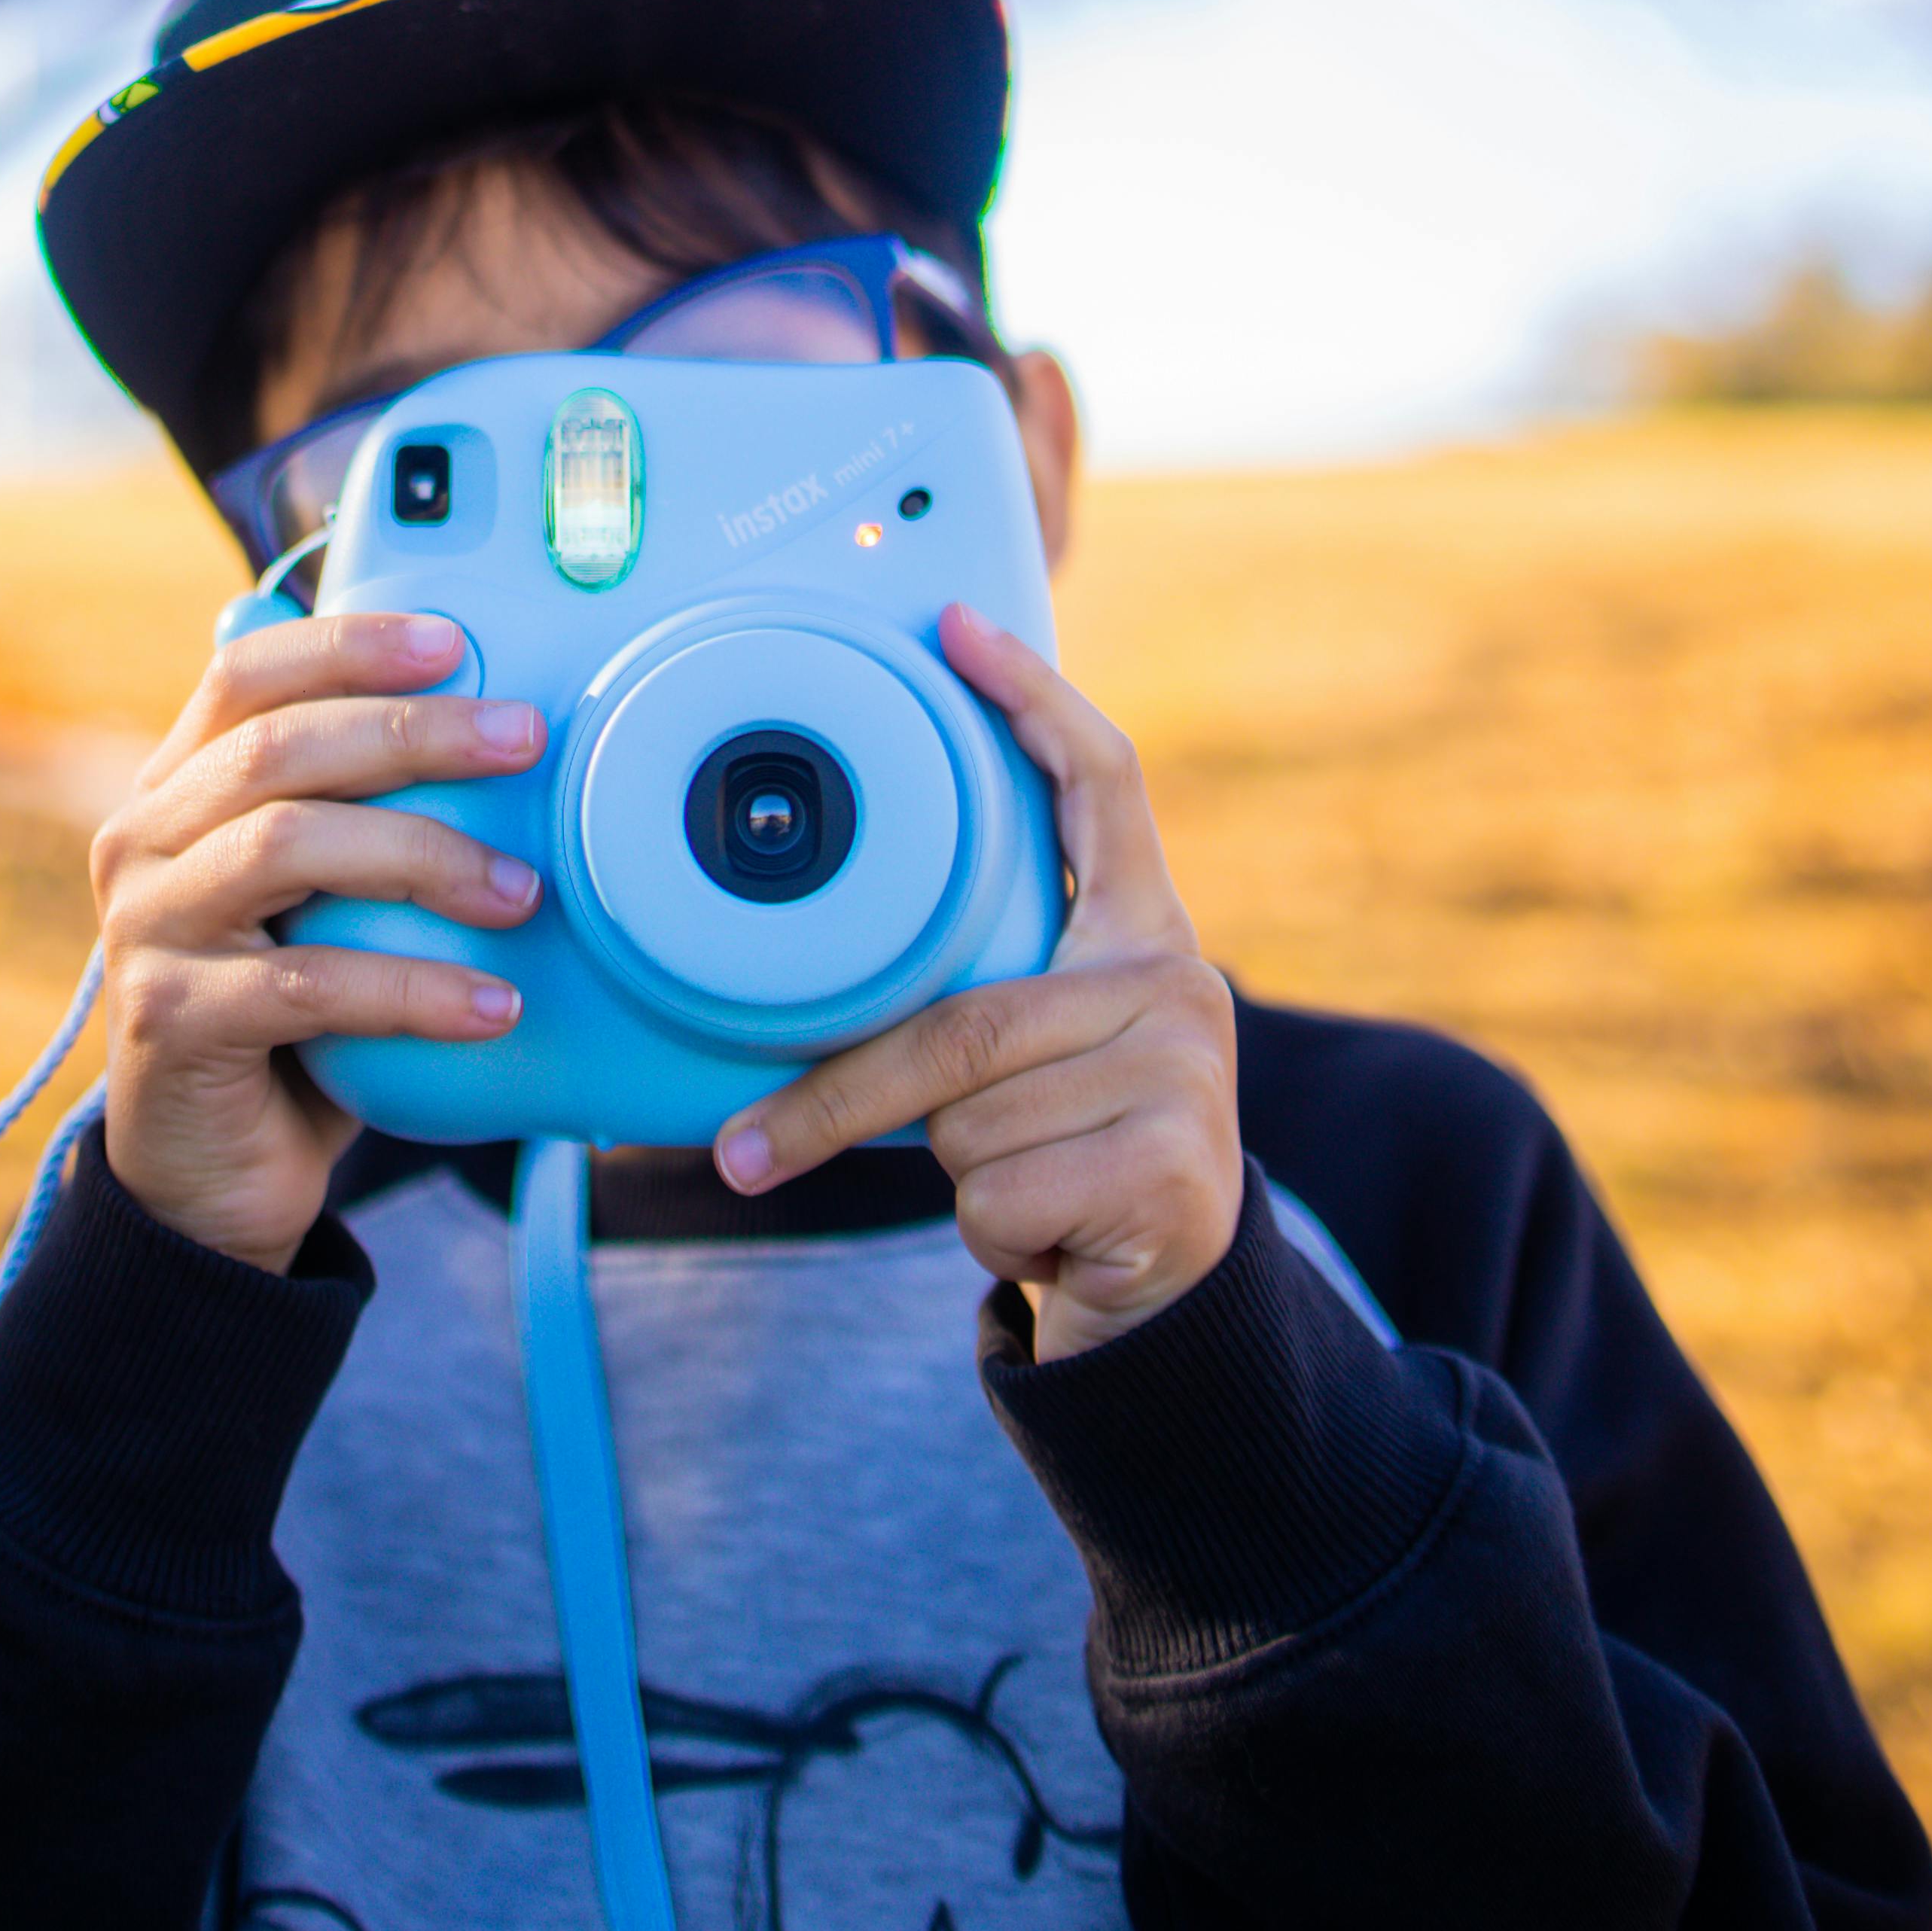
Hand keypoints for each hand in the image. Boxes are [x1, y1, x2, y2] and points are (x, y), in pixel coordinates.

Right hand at [89, 609, 543, 1273]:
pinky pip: (309, 985)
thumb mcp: (314, 899)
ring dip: (422, 857)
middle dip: (413, 733)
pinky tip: (493, 1004)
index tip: (454, 642)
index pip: (245, 676)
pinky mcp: (169, 1018)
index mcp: (174, 787)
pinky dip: (414, 990)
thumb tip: (495, 733)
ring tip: (520, 892)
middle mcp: (140, 840)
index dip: (347, 646)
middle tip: (522, 740)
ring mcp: (145, 927)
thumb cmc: (285, 1014)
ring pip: (289, 846)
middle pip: (278, 748)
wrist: (209, 1171)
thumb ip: (356, 816)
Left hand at [711, 603, 1240, 1359]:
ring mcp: (1184, 1075)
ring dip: (953, 1171)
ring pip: (967, 1115)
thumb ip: (972, 997)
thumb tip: (802, 968)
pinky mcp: (1173, 1168)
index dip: (1031, 696)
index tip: (956, 624)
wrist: (1169, 1305)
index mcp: (1138, 936)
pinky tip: (1054, 1233)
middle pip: (960, 1017)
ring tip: (1020, 1181)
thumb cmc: (1067, 1157)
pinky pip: (997, 1192)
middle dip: (841, 1096)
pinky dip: (991, 1232)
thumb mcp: (1031, 1059)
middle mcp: (1177, 983)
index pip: (1099, 783)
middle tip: (746, 1149)